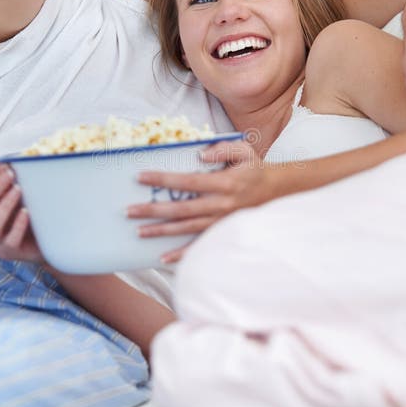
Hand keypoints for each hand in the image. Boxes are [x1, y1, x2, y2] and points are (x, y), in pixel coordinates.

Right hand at [0, 161, 43, 262]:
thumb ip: (2, 180)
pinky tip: (27, 212)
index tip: (7, 166)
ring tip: (19, 190)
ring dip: (4, 205)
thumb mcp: (17, 194)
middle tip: (11, 175)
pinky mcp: (8, 253)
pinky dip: (17, 226)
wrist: (46, 241)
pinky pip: (9, 241)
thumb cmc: (29, 214)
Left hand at [126, 141, 282, 262]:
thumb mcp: (244, 150)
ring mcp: (221, 222)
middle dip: (153, 210)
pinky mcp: (222, 233)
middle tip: (128, 210)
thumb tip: (200, 154)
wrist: (277, 192)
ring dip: (161, 231)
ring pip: (186, 229)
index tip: (140, 177)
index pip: (187, 182)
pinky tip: (162, 257)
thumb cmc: (254, 169)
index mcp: (225, 183)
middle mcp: (221, 205)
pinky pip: (199, 246)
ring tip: (138, 232)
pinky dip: (181, 254)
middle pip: (181, 209)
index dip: (163, 180)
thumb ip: (222, 148)